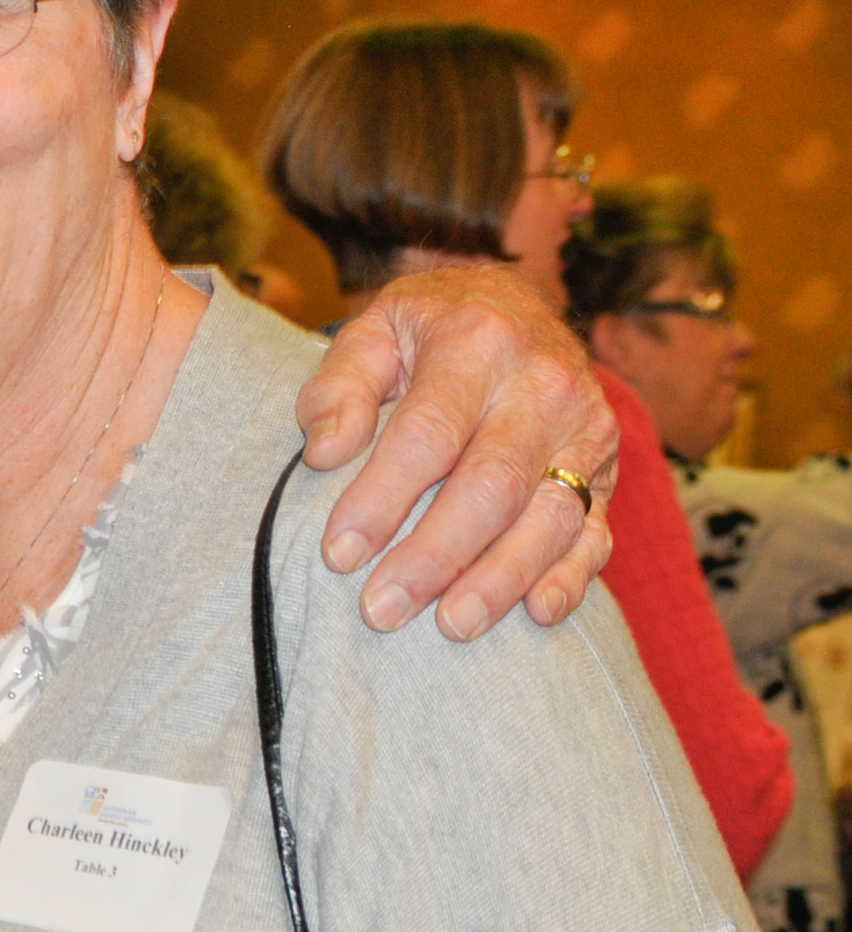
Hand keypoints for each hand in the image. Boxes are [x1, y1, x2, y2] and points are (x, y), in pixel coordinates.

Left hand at [297, 263, 615, 639]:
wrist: (516, 305)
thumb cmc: (428, 328)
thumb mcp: (373, 329)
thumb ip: (339, 386)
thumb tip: (325, 452)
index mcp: (478, 342)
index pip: (427, 434)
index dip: (382, 498)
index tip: (338, 553)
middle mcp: (544, 387)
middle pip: (491, 486)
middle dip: (434, 555)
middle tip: (381, 608)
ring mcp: (586, 432)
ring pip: (550, 518)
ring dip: (499, 579)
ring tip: (449, 626)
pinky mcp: (607, 471)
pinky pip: (596, 532)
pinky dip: (571, 578)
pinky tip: (535, 614)